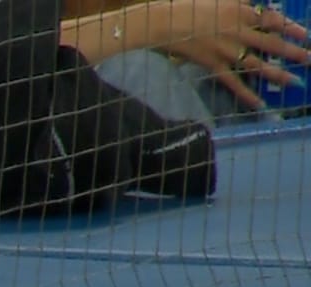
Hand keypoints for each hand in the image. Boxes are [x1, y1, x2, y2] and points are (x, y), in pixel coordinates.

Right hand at [145, 0, 310, 107]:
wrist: (163, 22)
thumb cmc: (187, 6)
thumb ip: (239, 3)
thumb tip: (257, 6)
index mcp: (241, 12)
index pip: (273, 20)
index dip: (291, 27)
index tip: (305, 34)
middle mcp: (239, 32)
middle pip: (272, 43)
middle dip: (294, 52)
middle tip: (310, 59)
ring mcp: (227, 51)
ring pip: (258, 64)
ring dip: (278, 73)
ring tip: (294, 81)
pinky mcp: (213, 65)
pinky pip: (233, 81)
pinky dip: (246, 94)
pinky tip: (258, 104)